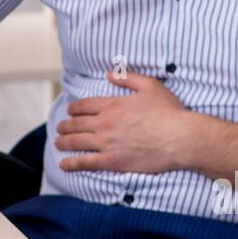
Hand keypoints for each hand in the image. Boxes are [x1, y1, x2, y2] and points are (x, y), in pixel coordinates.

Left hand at [55, 70, 191, 174]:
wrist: (179, 138)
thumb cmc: (168, 112)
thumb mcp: (150, 86)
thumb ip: (127, 77)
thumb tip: (109, 73)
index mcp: (112, 105)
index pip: (84, 106)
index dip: (74, 109)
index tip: (70, 111)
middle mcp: (104, 123)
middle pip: (76, 124)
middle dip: (65, 125)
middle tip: (60, 128)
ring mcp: (106, 143)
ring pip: (76, 142)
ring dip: (63, 142)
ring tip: (58, 143)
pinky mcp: (112, 162)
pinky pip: (85, 163)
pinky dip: (71, 163)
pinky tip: (63, 165)